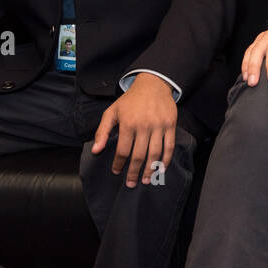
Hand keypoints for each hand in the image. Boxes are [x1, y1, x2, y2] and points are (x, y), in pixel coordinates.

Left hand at [91, 72, 178, 187]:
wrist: (153, 84)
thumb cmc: (130, 100)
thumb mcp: (112, 112)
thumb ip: (103, 131)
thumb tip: (96, 150)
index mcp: (127, 123)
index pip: (122, 150)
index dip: (119, 164)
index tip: (116, 172)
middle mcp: (144, 125)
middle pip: (139, 155)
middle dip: (134, 172)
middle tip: (131, 184)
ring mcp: (159, 126)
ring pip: (155, 153)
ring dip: (150, 169)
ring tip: (146, 180)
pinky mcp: (170, 125)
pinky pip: (169, 146)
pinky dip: (166, 159)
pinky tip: (162, 168)